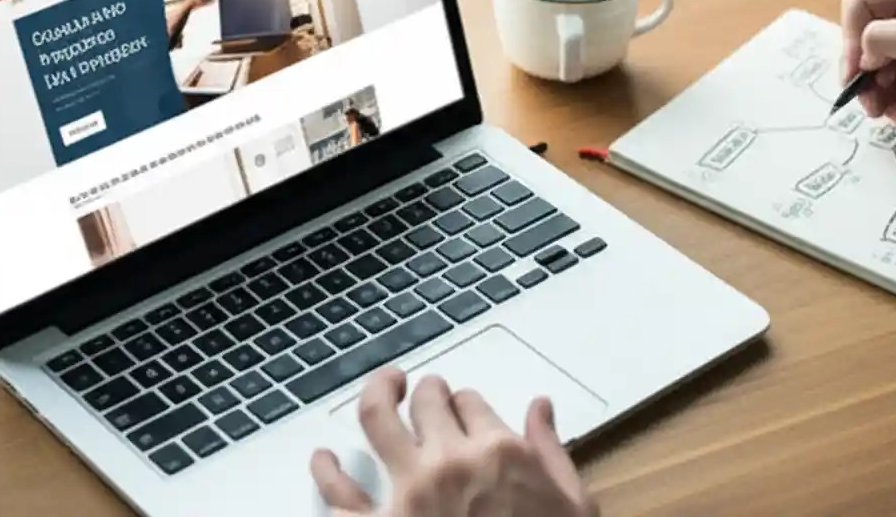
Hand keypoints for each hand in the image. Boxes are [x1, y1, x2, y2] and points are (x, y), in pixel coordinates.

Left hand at [310, 368, 598, 516]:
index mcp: (500, 453)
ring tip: (381, 392)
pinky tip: (323, 460)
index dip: (464, 403)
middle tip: (422, 393)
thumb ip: (551, 451)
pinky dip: (327, 473)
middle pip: (426, 400)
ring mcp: (409, 494)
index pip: (470, 402)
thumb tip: (540, 407)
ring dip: (377, 396)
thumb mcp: (573, 505)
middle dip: (425, 391)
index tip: (462, 408)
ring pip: (377, 419)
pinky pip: (341, 494)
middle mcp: (451, 462)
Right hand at [839, 0, 895, 142]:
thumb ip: (885, 37)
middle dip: (864, 78)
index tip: (858, 69)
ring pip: (873, 79)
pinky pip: (893, 100)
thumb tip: (862, 58)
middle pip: (860, 47)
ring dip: (884, 102)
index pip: (860, 6)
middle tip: (873, 103)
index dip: (850, 36)